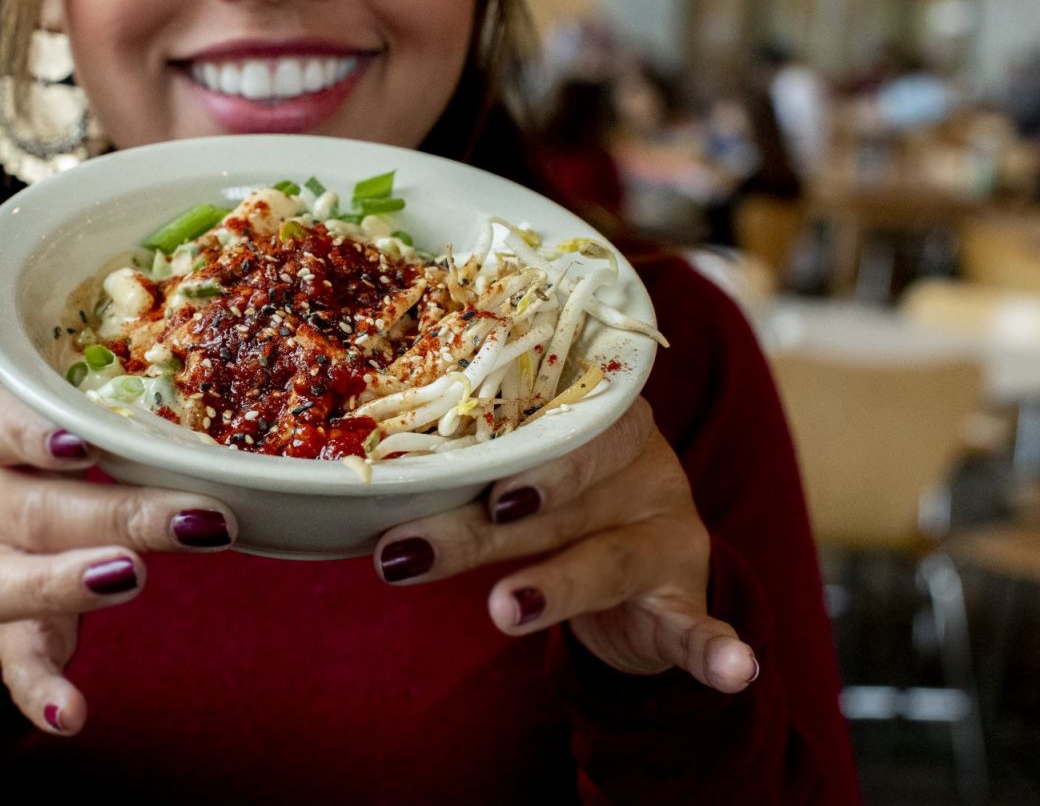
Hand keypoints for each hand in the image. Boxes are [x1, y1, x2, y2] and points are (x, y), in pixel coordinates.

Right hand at [0, 385, 237, 733]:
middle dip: (118, 516)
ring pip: (9, 585)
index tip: (87, 442)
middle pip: (36, 511)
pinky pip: (14, 667)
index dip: (36, 433)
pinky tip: (71, 714)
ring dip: (72, 584)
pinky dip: (41, 692)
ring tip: (131, 578)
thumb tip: (222, 428)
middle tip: (191, 521)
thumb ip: (111, 425)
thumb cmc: (31, 468)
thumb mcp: (48, 429)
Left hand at [373, 399, 757, 692]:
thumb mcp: (516, 488)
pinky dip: (715, 649)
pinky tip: (735, 671)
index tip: (418, 466)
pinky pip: (700, 624)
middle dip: (476, 528)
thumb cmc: (559, 512)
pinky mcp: (687, 594)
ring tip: (502, 610)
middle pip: (553, 493)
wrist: (641, 572)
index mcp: (591, 415)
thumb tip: (351, 496)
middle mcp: (638, 462)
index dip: (482, 445)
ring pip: (605, 557)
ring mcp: (668, 528)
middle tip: (412, 550)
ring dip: (555, 586)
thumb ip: (461, 485)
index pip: (534, 421)